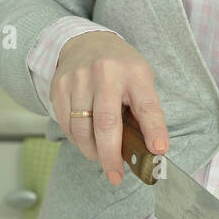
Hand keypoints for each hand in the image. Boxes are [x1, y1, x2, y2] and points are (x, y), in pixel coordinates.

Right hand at [51, 31, 168, 186]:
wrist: (86, 42)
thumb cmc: (120, 67)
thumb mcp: (141, 79)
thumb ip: (145, 110)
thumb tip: (150, 149)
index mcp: (134, 72)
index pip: (147, 105)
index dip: (154, 129)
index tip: (158, 150)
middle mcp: (105, 73)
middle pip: (106, 123)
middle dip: (111, 155)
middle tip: (116, 175)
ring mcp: (78, 79)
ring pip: (81, 129)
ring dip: (92, 151)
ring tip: (101, 157)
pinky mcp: (59, 87)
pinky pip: (66, 125)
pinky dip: (76, 140)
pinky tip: (86, 139)